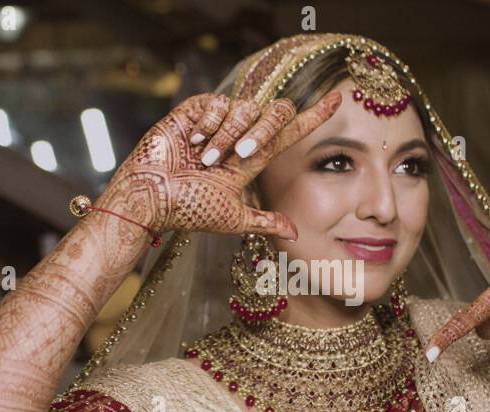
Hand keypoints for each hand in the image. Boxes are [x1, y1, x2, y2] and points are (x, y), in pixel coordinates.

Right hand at [95, 91, 341, 238]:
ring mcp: (217, 120)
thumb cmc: (188, 210)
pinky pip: (217, 103)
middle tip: (239, 157)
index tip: (337, 100)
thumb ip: (264, 220)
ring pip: (246, 109)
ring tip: (204, 159)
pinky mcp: (194, 109)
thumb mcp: (232, 218)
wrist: (152, 198)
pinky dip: (208, 124)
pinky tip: (192, 142)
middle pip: (275, 113)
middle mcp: (239, 136)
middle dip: (263, 131)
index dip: (314, 117)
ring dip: (228, 137)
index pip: (290, 133)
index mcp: (251, 159)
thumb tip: (295, 233)